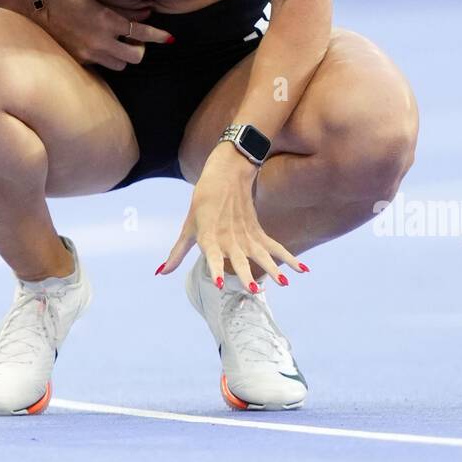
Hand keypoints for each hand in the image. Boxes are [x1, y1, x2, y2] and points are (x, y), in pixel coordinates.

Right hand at [30, 0, 173, 69]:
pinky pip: (102, 66)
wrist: (44, 11)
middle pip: (135, 56)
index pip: (141, 32)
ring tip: (114, 45)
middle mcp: (102, 40)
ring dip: (122, 56)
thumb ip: (125, 11)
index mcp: (109, 22)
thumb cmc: (73, 2)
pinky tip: (98, 48)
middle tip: (133, 41)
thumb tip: (147, 16)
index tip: (169, 39)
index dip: (158, 36)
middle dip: (139, 50)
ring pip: (120, 64)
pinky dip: (105, 59)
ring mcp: (92, 53)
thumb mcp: (101, 3)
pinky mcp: (82, 61)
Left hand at [156, 146, 309, 286]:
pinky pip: (275, 246)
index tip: (220, 283)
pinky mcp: (258, 230)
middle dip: (247, 273)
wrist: (226, 172)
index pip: (212, 254)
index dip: (216, 268)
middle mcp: (228, 236)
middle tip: (255, 290)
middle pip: (240, 258)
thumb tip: (160, 273)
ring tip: (283, 283)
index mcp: (209, 235)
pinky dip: (288, 258)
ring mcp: (246, 233)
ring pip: (261, 253)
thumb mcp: (188, 225)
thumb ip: (177, 253)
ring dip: (273, 268)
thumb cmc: (202, 201)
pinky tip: (302, 271)